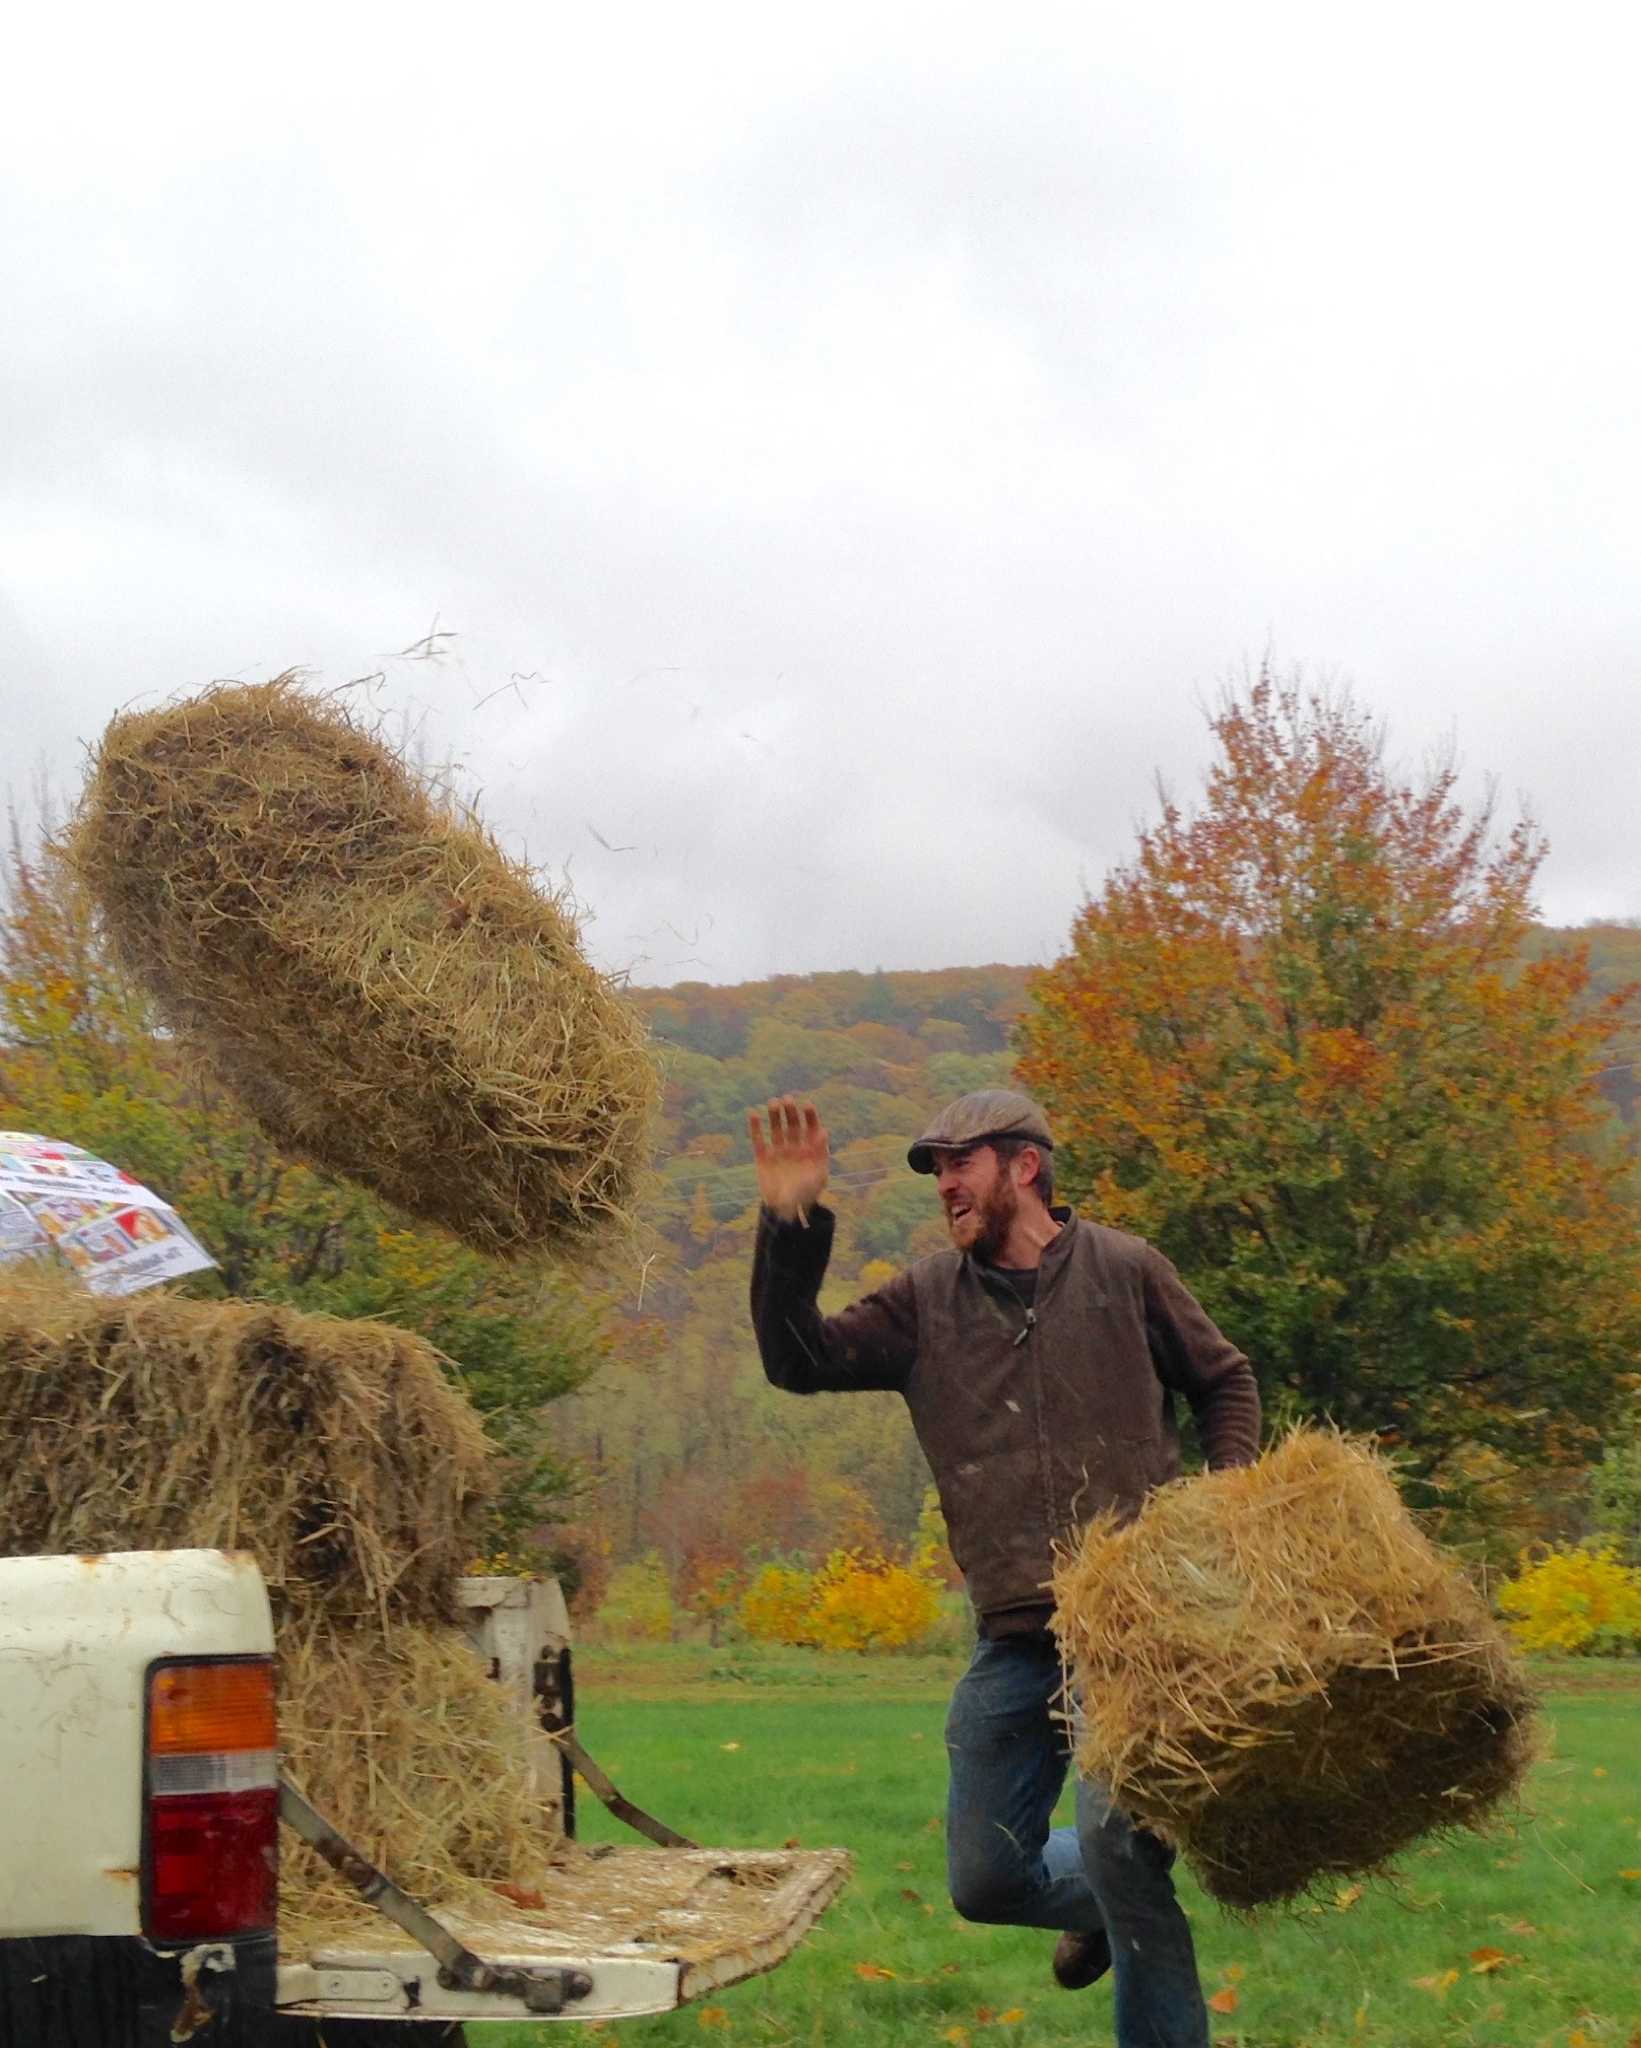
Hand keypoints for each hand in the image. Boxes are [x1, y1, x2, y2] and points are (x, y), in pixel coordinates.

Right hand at [747, 1097, 829, 1223]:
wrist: (786, 1209)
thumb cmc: (806, 1194)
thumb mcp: (818, 1177)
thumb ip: (819, 1155)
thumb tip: (824, 1131)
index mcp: (810, 1150)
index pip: (811, 1128)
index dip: (810, 1116)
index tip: (807, 1104)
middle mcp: (795, 1147)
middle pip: (793, 1125)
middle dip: (791, 1112)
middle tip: (788, 1099)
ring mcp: (779, 1151)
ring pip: (776, 1129)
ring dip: (775, 1115)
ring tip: (773, 1102)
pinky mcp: (763, 1157)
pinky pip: (759, 1140)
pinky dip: (755, 1127)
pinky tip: (752, 1113)